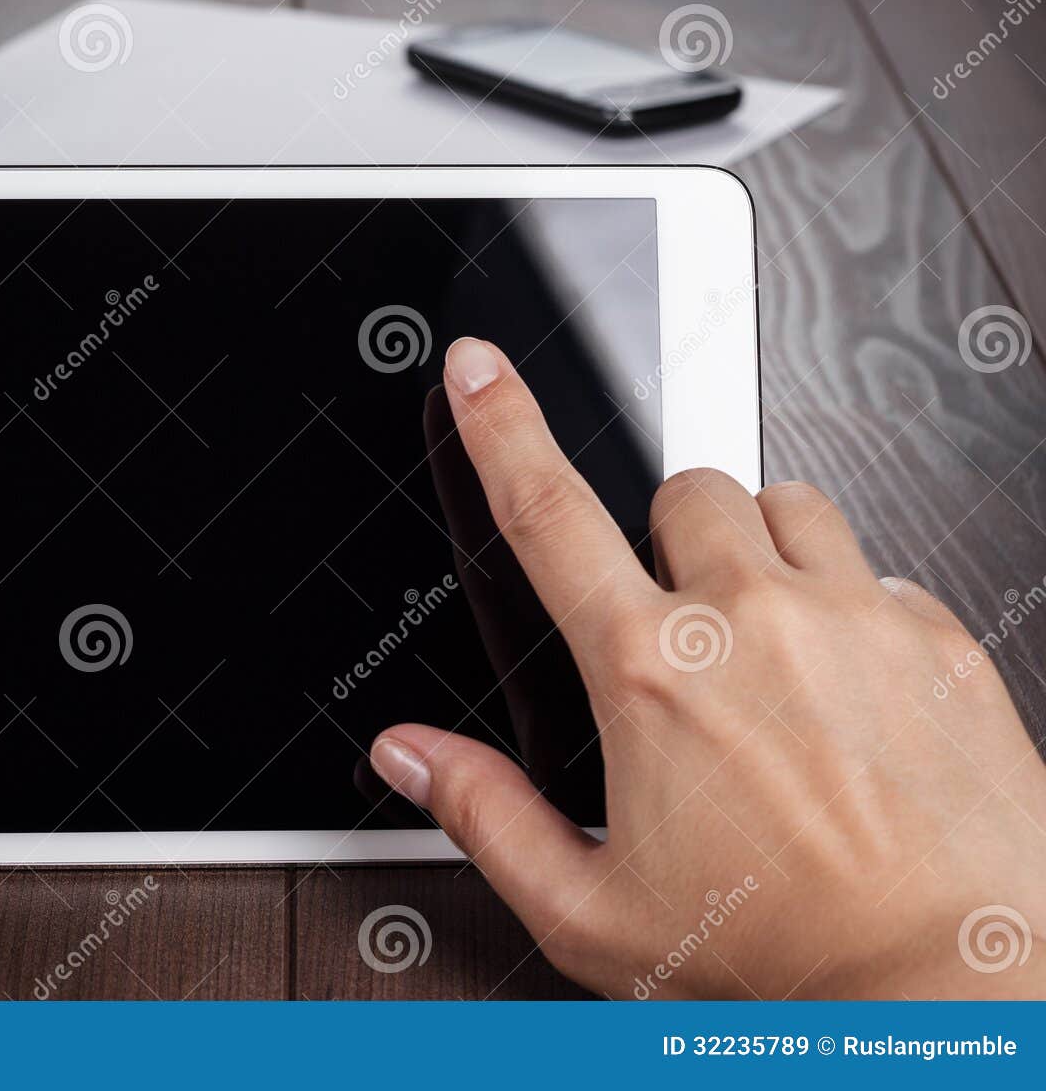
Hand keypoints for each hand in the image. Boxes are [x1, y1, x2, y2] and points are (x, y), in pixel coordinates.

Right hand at [370, 337, 1045, 998]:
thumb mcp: (594, 912)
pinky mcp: (933, 633)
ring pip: (783, 504)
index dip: (502, 426)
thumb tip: (409, 756)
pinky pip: (873, 565)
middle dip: (666, 539)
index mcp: (649, 675)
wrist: (953, 993)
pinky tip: (846, 692)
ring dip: (758, 554)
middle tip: (680, 628)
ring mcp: (851, 615)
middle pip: (683, 489)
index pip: (548, 514)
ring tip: (766, 646)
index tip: (482, 370)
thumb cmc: (781, 959)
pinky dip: (845, 606)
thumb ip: (486, 815)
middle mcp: (751, 620)